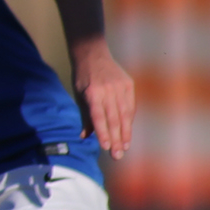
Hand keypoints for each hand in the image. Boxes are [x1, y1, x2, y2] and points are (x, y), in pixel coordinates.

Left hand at [70, 39, 134, 158]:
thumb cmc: (83, 78)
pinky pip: (130, 106)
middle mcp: (108, 90)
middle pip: (113, 119)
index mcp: (92, 93)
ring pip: (125, 114)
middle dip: (116, 139)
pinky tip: (127, 131)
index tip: (106, 147)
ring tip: (124, 147)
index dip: (103, 133)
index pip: (99, 117)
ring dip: (125, 132)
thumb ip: (85, 116)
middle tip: (117, 155)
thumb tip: (84, 137)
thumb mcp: (79, 95)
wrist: (93, 53)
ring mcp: (120, 87)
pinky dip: (129, 120)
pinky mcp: (128, 84)